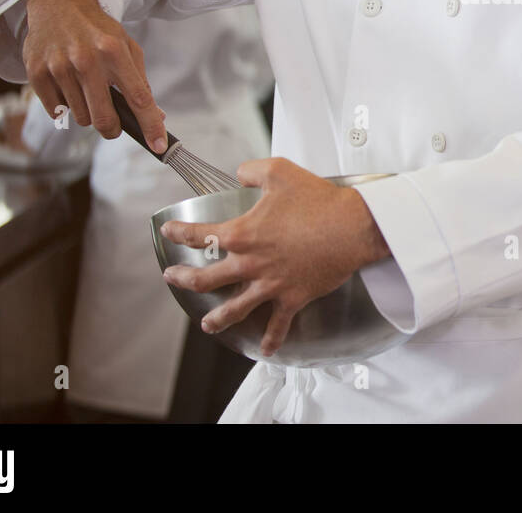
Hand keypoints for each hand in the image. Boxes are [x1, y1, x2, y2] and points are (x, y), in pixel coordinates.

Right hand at [21, 0, 165, 150]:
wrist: (58, 5)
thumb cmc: (97, 30)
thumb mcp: (126, 47)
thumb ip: (140, 81)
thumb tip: (155, 116)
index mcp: (114, 51)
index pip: (138, 98)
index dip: (150, 125)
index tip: (158, 145)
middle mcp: (86, 60)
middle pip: (104, 118)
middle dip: (113, 129)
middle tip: (114, 124)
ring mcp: (58, 67)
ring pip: (80, 117)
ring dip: (88, 113)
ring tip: (86, 90)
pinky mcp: (36, 73)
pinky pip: (56, 111)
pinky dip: (66, 107)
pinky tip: (67, 86)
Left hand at [159, 158, 391, 356]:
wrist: (351, 227)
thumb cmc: (319, 201)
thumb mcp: (280, 172)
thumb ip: (252, 171)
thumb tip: (240, 175)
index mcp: (242, 233)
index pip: (199, 235)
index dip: (179, 233)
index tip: (169, 232)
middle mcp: (250, 263)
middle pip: (205, 279)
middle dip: (183, 279)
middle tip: (173, 278)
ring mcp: (270, 285)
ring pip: (234, 309)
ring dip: (216, 320)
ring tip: (207, 326)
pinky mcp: (292, 298)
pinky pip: (277, 325)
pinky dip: (271, 339)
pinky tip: (266, 349)